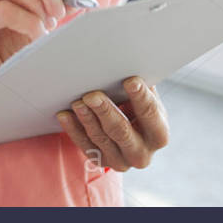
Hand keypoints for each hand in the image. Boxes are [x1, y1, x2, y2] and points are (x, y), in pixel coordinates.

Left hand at [55, 77, 169, 171]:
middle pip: (122, 132)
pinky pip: (84, 145)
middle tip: (92, 95)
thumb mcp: (144, 100)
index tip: (131, 81)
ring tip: (78, 102)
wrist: (128, 132)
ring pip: (101, 139)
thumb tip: (130, 61)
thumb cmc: (136, 108)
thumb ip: (141, 86)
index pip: (151, 116)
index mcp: (158, 135)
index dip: (141, 98)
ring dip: (87, 119)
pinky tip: (64, 114)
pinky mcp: (101, 162)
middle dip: (106, 111)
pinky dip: (74, 129)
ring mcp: (120, 161)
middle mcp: (142, 154)